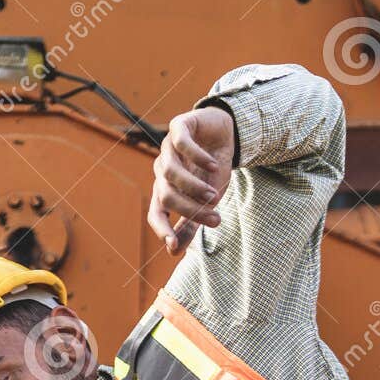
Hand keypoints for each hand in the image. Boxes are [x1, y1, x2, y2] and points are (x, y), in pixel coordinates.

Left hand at [147, 105, 235, 256]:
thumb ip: (191, 224)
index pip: (156, 213)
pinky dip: (197, 157)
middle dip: (190, 210)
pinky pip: (181, 143)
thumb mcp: (205, 201)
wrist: (223, 134)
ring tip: (214, 195)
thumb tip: (173, 253)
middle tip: (216, 220)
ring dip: (194, 187)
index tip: (173, 245)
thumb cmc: (211, 171)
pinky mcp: (179, 126)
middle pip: (166, 196)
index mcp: (165, 189)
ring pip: (171, 172)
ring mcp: (168, 147)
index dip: (161, 229)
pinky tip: (212, 165)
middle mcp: (162, 170)